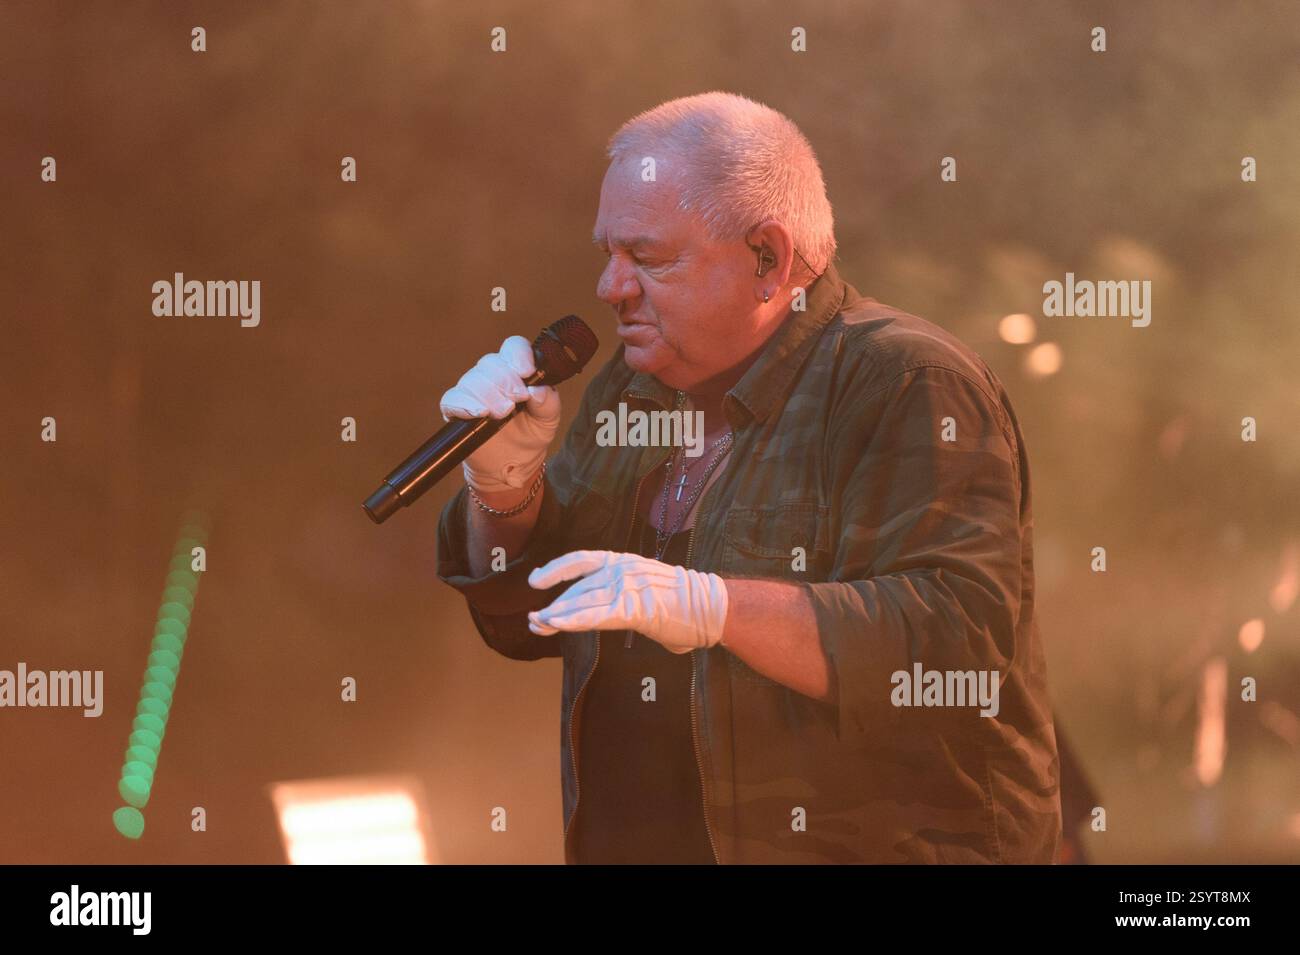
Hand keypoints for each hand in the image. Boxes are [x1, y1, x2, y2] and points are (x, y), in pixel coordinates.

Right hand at [439, 336, 560, 491]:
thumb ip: (548, 402)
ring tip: (503, 413)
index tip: (527, 372)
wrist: (513, 464)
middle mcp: (492, 375)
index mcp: (516, 370)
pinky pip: (452, 399)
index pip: (513, 347)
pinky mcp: (456, 410)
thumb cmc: (531, 434)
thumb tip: (537, 389)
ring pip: (472, 379)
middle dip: (505, 380)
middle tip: (517, 400)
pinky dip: (464, 404)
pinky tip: (479, 413)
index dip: (518, 355)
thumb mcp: (548, 419)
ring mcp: (472, 391)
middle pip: (490, 363)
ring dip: (488, 394)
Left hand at [526, 550, 728, 653]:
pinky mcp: (633, 609)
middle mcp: (621, 569)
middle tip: (535, 621)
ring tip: (538, 626)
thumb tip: (601, 611)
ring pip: (582, 602)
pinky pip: (596, 616)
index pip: (581, 560)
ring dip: (556, 616)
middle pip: (578, 588)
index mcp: (624, 560)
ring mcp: (627, 587)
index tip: (536, 580)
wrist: (710, 606)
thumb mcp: (646, 586)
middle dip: (554, 605)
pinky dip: (573, 620)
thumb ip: (622, 594)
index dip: (555, 570)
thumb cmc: (683, 601)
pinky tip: (556, 626)